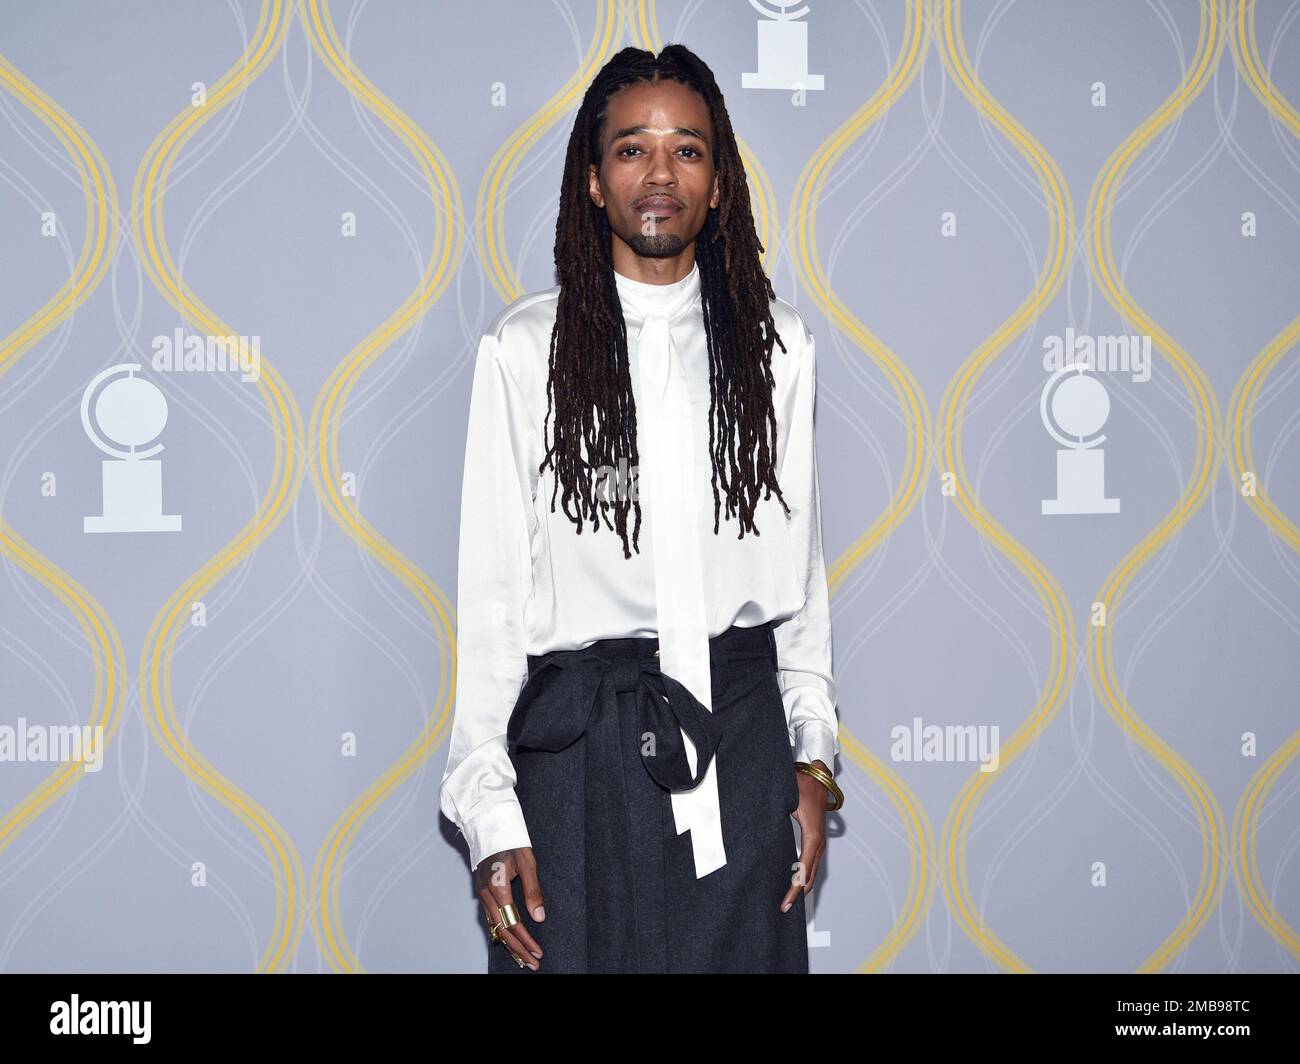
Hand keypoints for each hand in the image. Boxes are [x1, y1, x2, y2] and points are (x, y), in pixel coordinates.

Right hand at [476, 846, 545, 970]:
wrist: (489, 825)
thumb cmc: (512, 841)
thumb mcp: (528, 862)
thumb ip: (533, 891)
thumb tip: (538, 917)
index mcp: (498, 887)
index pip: (512, 922)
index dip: (526, 940)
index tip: (538, 952)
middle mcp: (486, 894)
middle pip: (502, 930)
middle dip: (518, 949)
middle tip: (533, 963)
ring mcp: (482, 894)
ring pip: (494, 927)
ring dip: (509, 945)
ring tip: (523, 959)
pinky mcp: (482, 893)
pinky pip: (490, 919)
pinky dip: (501, 933)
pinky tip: (510, 941)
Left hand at [780, 759, 828, 913]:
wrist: (818, 774)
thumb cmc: (802, 783)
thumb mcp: (786, 799)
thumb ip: (773, 814)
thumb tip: (758, 831)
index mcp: (812, 836)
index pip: (804, 869)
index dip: (795, 888)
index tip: (786, 902)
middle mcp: (818, 842)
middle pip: (810, 875)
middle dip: (798, 893)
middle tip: (784, 908)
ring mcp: (819, 841)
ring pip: (813, 871)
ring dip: (802, 886)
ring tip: (789, 901)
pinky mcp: (816, 838)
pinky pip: (812, 862)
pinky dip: (805, 875)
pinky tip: (795, 882)